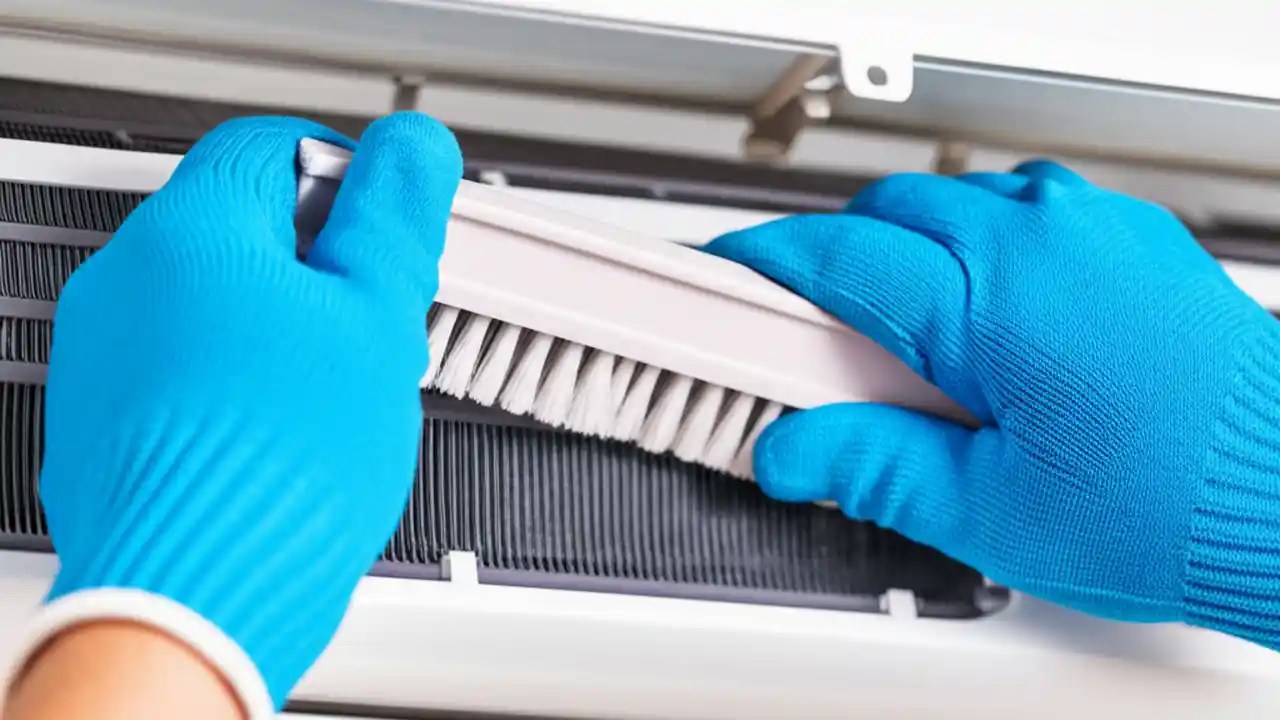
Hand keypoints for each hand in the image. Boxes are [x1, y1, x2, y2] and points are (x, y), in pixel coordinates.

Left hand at [27, 113, 460, 711]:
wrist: (195, 594)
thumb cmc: (280, 465)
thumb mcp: (375, 318)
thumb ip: (394, 218)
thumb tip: (412, 146)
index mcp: (192, 233)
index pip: (275, 147)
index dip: (348, 181)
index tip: (382, 235)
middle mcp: (127, 281)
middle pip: (247, 231)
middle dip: (322, 270)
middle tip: (371, 327)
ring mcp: (106, 353)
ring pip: (219, 305)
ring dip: (284, 330)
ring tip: (330, 394)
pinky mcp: (104, 417)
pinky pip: (186, 369)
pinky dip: (240, 383)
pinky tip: (283, 433)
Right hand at [706, 162, 1279, 642]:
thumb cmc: (1177, 506)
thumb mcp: (989, 511)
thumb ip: (869, 467)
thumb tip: (792, 449)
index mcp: (988, 298)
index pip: (831, 256)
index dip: (758, 266)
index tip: (722, 279)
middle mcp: (1039, 238)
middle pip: (882, 214)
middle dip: (830, 266)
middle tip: (814, 346)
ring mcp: (1089, 228)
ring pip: (949, 203)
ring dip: (905, 253)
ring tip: (908, 344)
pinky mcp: (1125, 238)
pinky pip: (1018, 210)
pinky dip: (974, 248)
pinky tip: (984, 320)